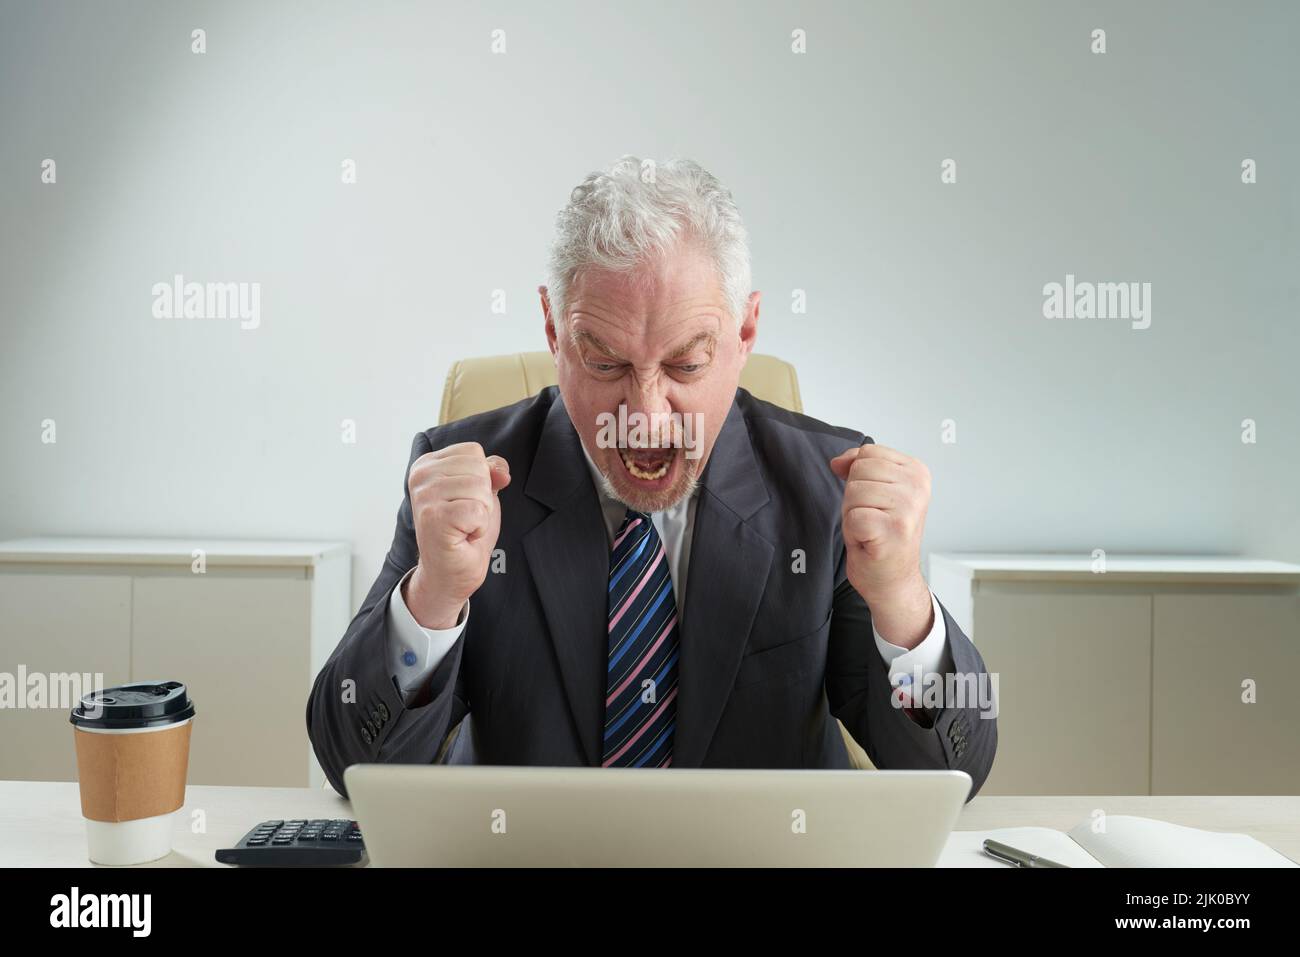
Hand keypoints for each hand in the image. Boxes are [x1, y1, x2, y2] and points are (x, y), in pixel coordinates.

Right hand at [404, 441, 510, 628]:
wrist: (451, 571)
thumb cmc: (464, 531)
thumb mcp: (482, 492)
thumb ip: (490, 471)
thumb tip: (501, 471)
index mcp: (427, 464)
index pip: (473, 451)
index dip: (481, 478)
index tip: (465, 500)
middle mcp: (420, 476)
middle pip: (478, 468)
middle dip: (483, 496)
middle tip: (466, 516)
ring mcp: (425, 496)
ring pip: (480, 488)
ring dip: (482, 513)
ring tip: (464, 526)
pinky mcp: (434, 518)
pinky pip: (478, 510)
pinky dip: (479, 527)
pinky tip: (463, 535)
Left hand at [828, 443, 930, 607]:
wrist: (892, 580)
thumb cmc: (883, 537)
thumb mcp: (874, 492)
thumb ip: (859, 467)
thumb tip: (838, 462)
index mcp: (917, 472)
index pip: (868, 452)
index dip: (859, 477)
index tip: (875, 502)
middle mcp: (917, 487)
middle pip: (859, 470)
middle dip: (854, 497)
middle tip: (871, 518)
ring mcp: (908, 507)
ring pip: (853, 492)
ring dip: (853, 514)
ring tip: (870, 529)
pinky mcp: (893, 528)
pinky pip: (852, 516)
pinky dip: (853, 531)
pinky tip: (869, 540)